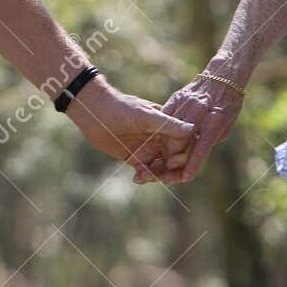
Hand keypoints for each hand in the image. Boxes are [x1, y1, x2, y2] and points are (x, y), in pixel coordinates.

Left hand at [65, 75, 194, 173]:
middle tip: (165, 179)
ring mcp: (148, 148)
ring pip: (161, 168)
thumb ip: (168, 124)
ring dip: (157, 175)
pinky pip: (146, 171)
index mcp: (166, 126)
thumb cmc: (121, 108)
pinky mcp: (135, 157)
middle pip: (174, 159)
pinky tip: (137, 178)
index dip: (181, 155)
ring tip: (144, 176)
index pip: (182, 144)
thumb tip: (193, 128)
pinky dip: (144, 177)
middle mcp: (160, 138)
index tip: (172, 163)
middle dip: (171, 171)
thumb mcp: (145, 116)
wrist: (94, 112)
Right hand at [134, 70, 244, 184]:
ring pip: (168, 128)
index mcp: (215, 120)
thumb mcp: (226, 125)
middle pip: (179, 140)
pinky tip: (157, 140)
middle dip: (172, 158)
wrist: (223, 75)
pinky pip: (165, 117)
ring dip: (163, 147)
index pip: (202, 147)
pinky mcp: (177, 98)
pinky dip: (160, 130)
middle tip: (166, 170)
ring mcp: (186, 103)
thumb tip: (195, 155)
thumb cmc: (228, 104)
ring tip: (158, 159)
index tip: (185, 177)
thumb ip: (211, 139)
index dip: (193, 164)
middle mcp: (199, 111)